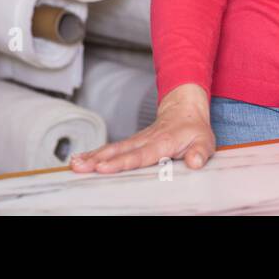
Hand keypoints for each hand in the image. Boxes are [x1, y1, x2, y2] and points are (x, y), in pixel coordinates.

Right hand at [69, 83, 215, 173]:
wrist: (184, 110)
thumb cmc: (194, 129)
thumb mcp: (205, 141)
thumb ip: (200, 153)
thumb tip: (194, 163)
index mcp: (163, 142)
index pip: (140, 154)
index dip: (121, 162)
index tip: (104, 168)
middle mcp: (145, 140)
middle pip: (119, 151)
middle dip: (98, 160)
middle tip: (80, 167)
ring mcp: (136, 140)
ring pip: (111, 148)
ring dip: (92, 156)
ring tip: (74, 165)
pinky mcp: (131, 142)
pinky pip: (111, 149)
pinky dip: (94, 154)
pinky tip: (80, 160)